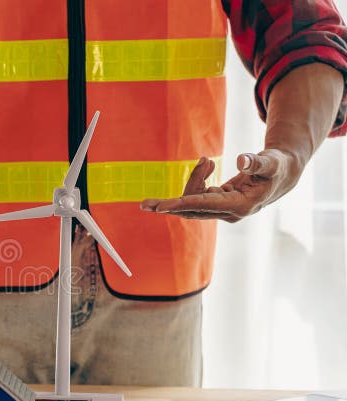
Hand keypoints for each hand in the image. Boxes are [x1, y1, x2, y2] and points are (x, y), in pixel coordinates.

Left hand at [139, 150, 301, 222]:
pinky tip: (206, 165)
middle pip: (192, 206)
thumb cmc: (277, 167)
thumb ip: (258, 162)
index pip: (204, 205)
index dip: (181, 204)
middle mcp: (229, 213)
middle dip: (169, 203)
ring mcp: (222, 212)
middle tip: (144, 203)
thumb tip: (242, 161)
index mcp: (240, 206)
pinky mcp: (217, 206)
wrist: (282, 177)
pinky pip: (197, 195)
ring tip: (206, 161)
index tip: (160, 208)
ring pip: (193, 200)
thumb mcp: (272, 162)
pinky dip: (198, 179)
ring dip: (195, 178)